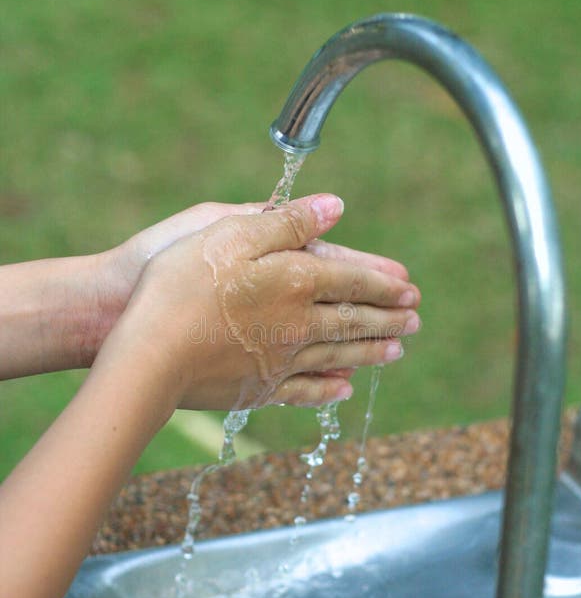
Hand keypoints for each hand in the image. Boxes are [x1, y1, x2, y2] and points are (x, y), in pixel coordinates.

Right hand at [95, 194, 420, 412]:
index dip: (382, 283)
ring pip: (338, 355)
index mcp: (294, 281)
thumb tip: (335, 207)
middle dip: (387, 319)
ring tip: (397, 352)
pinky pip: (305, 390)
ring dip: (371, 352)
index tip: (410, 288)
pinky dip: (329, 388)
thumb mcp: (231, 233)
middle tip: (415, 320)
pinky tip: (344, 389)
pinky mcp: (258, 389)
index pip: (351, 281)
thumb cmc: (180, 284)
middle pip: (352, 321)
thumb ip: (288, 222)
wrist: (147, 352)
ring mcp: (279, 361)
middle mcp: (297, 324)